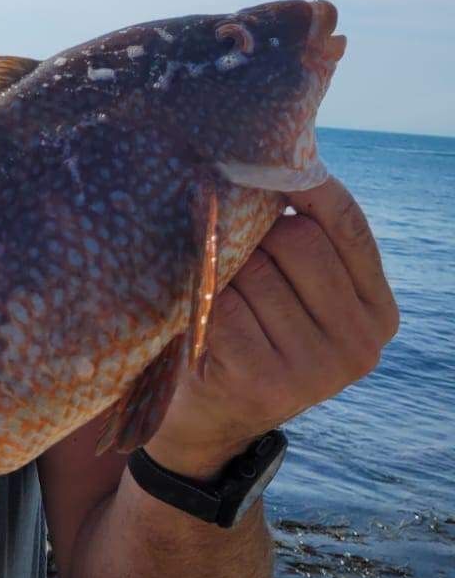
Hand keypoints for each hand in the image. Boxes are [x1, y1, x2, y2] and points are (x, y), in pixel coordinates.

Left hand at [145, 177, 399, 480]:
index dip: (304, 186)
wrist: (206, 419)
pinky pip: (223, 305)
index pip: (347, 224)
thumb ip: (302, 234)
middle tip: (227, 254)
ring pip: (254, 269)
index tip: (264, 168)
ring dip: (221, 270)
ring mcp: (318, 371)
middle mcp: (361, 345)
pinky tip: (200, 322)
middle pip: (297, 239)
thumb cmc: (246, 329)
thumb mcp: (291, 287)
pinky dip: (202, 302)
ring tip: (214, 293)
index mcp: (378, 313)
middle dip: (252, 235)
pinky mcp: (268, 384)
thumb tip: (282, 157)